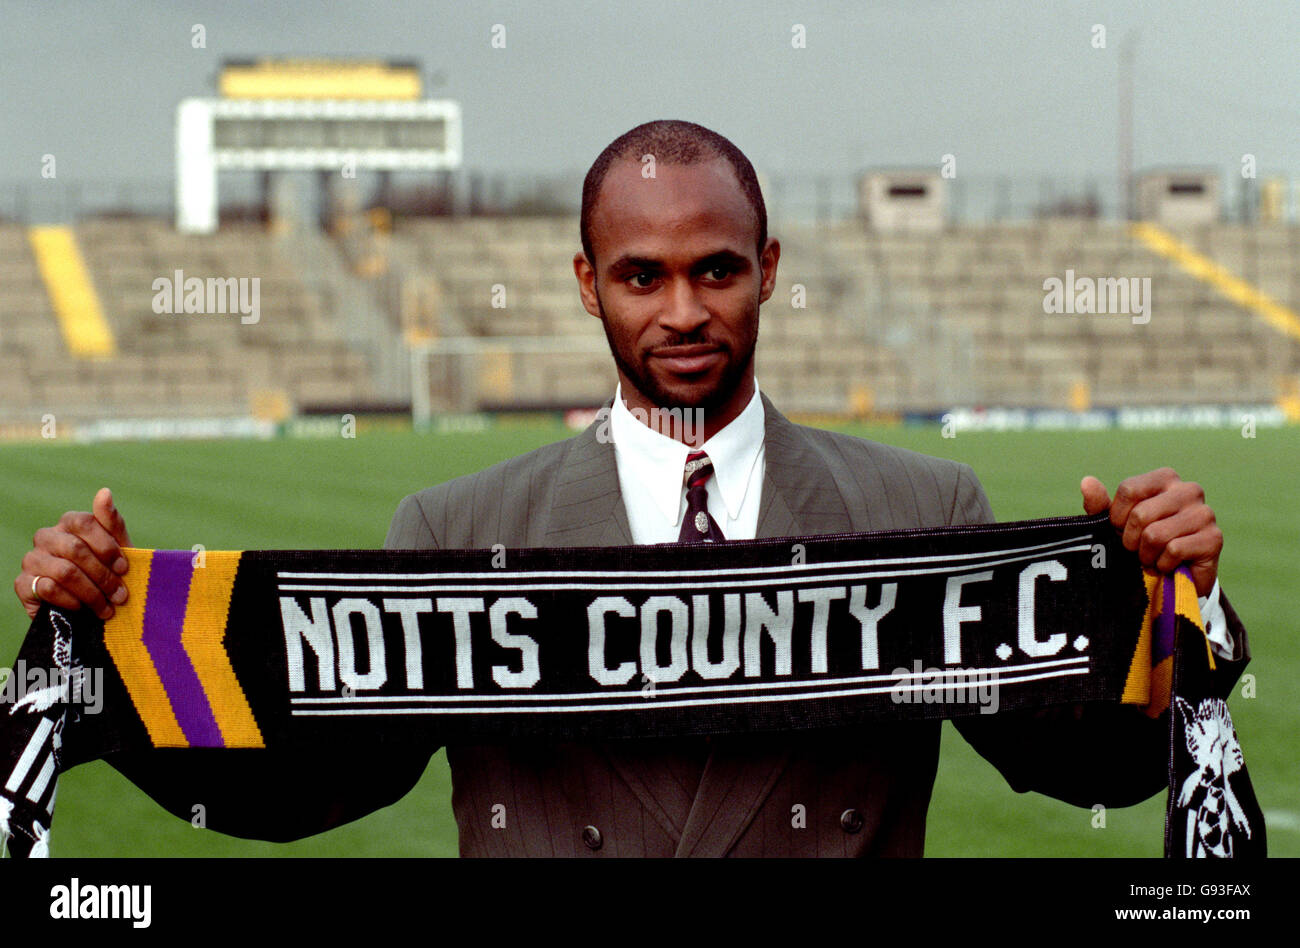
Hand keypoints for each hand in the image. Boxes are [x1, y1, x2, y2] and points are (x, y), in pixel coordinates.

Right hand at [14, 487, 132, 619]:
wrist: (89, 609)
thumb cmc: (107, 572)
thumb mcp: (118, 549)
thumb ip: (111, 522)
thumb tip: (104, 491)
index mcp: (69, 523)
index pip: (85, 523)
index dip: (107, 547)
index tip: (124, 568)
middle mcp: (46, 536)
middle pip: (75, 549)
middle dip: (103, 576)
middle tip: (120, 595)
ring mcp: (31, 559)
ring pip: (64, 571)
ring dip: (92, 593)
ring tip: (107, 608)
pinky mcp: (22, 583)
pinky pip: (48, 588)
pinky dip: (72, 600)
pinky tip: (82, 608)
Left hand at [1080, 468, 1221, 595]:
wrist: (1173, 577)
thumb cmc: (1140, 542)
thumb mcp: (1114, 523)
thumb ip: (1099, 505)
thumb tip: (1087, 481)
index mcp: (1165, 478)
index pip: (1129, 490)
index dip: (1117, 517)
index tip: (1121, 529)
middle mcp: (1188, 490)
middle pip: (1141, 514)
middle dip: (1131, 540)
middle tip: (1138, 548)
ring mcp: (1204, 513)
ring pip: (1155, 535)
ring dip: (1146, 554)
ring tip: (1153, 556)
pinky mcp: (1214, 538)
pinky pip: (1173, 550)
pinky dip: (1163, 564)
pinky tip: (1168, 564)